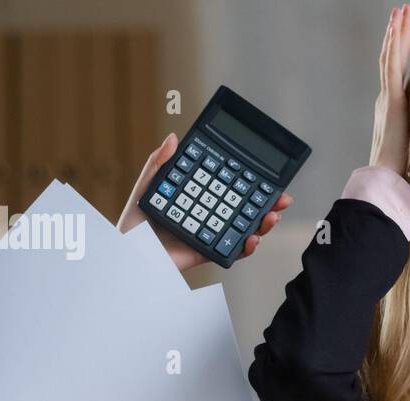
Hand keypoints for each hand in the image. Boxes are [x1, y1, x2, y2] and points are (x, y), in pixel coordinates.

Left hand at [117, 132, 292, 272]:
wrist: (127, 254)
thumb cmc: (133, 224)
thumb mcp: (147, 187)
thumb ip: (159, 163)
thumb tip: (173, 137)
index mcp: (198, 198)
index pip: (229, 188)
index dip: (249, 182)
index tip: (266, 175)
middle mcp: (208, 217)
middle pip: (244, 209)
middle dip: (267, 204)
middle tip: (282, 198)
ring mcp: (210, 236)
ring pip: (244, 230)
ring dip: (263, 224)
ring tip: (272, 216)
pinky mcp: (207, 254)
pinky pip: (232, 252)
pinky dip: (246, 247)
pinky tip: (252, 238)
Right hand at [370, 4, 409, 175]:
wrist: (387, 178)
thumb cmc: (402, 173)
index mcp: (393, 110)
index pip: (398, 73)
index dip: (403, 52)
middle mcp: (387, 99)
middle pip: (393, 59)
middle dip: (399, 35)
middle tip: (404, 14)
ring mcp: (387, 96)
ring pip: (391, 55)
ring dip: (396, 31)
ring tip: (402, 10)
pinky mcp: (391, 96)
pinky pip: (392, 61)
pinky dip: (395, 41)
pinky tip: (399, 24)